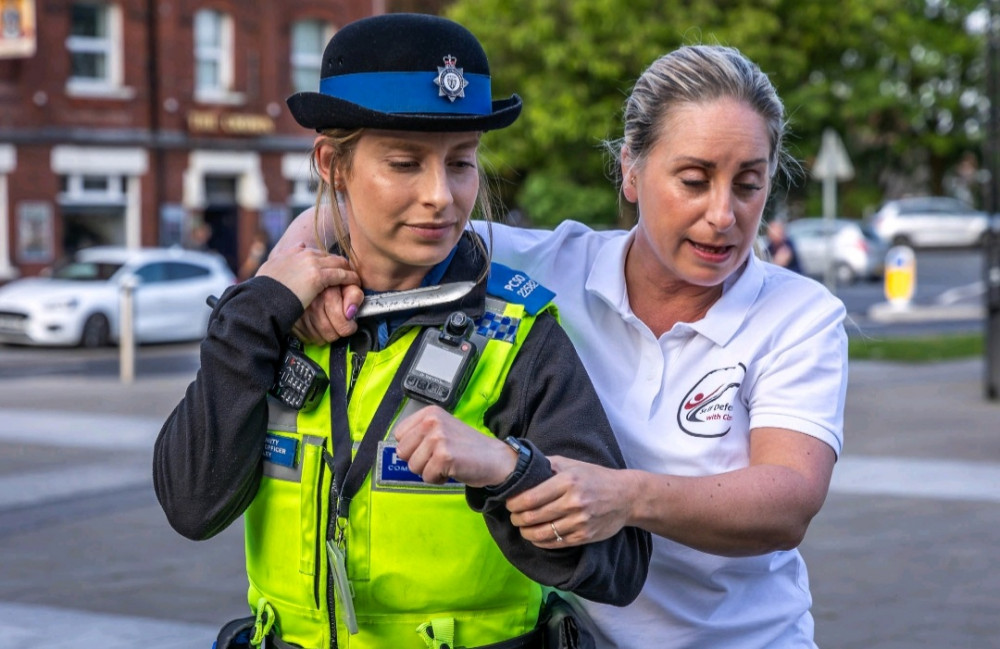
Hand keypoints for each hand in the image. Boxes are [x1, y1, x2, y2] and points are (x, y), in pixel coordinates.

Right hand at [256, 243, 363, 341]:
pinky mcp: (317, 276)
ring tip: (355, 279)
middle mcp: (303, 254)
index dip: (327, 262)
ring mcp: (311, 263)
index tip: (333, 269)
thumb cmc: (264, 290)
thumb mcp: (271, 269)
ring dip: (348, 271)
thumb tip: (298, 248)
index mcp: (293, 253)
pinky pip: (341, 275)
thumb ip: (283, 259)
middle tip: (349, 274)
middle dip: (341, 265)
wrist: (261, 299)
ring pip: (339, 263)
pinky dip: (350, 279)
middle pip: (330, 256)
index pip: (318, 253)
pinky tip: (355, 283)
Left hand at [392, 405, 517, 487]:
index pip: (399, 434)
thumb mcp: (442, 429)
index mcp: (430, 413)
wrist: (495, 458)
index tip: (430, 448)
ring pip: (413, 466)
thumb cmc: (467, 448)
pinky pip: (427, 477)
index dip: (412, 447)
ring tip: (446, 464)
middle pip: (402, 452)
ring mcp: (438, 438)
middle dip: (418, 461)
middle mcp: (432, 421)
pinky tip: (452, 470)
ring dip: (429, 471)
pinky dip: (438, 479)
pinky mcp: (444, 456)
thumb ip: (420, 434)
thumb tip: (398, 450)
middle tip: (438, 458)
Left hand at [504, 456, 628, 548]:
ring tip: (522, 527)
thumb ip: (548, 464)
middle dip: (517, 518)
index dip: (514, 503)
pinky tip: (536, 536)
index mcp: (567, 481)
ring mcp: (579, 521)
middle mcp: (573, 502)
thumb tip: (523, 467)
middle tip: (513, 516)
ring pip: (542, 533)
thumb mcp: (573, 464)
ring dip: (526, 532)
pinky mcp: (584, 536)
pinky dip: (541, 541)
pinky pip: (555, 543)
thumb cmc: (595, 477)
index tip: (509, 503)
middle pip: (533, 516)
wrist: (626, 496)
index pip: (530, 497)